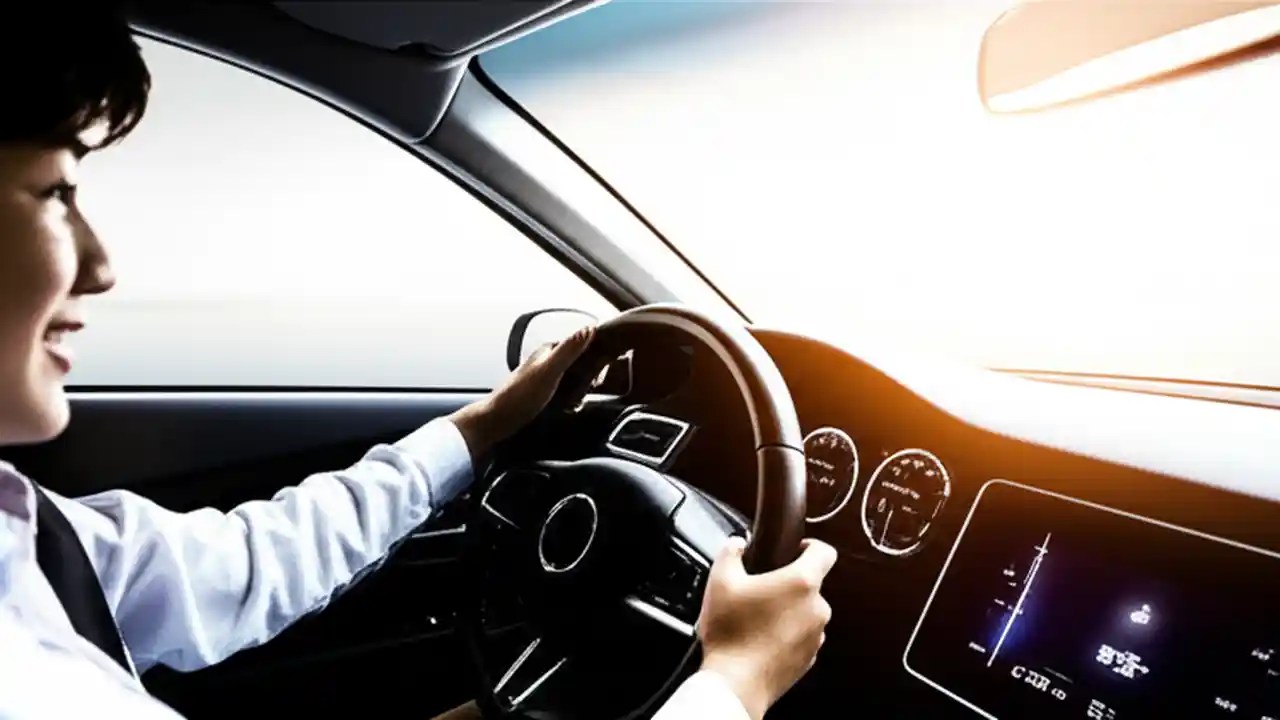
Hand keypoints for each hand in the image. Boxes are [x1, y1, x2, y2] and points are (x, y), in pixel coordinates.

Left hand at [449, 325, 594, 456]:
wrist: (496, 420)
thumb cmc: (519, 396)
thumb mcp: (549, 371)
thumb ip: (569, 350)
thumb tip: (588, 328)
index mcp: (547, 351)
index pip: (579, 340)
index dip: (596, 349)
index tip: (608, 361)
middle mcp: (545, 360)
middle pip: (578, 358)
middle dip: (591, 370)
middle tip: (596, 384)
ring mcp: (542, 377)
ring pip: (573, 375)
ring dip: (582, 385)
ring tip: (584, 396)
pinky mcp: (540, 393)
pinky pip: (565, 390)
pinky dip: (573, 397)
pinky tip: (573, 406)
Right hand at [696, 537, 836, 719]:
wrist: (736, 683)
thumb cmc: (731, 633)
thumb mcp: (720, 580)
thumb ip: (731, 551)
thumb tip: (737, 544)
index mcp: (802, 582)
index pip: (825, 552)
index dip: (810, 546)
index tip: (795, 550)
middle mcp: (817, 607)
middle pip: (810, 584)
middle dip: (787, 584)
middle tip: (759, 590)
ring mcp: (816, 635)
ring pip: (806, 612)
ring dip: (787, 611)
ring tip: (756, 619)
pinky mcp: (809, 657)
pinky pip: (802, 636)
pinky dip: (787, 634)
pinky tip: (761, 639)